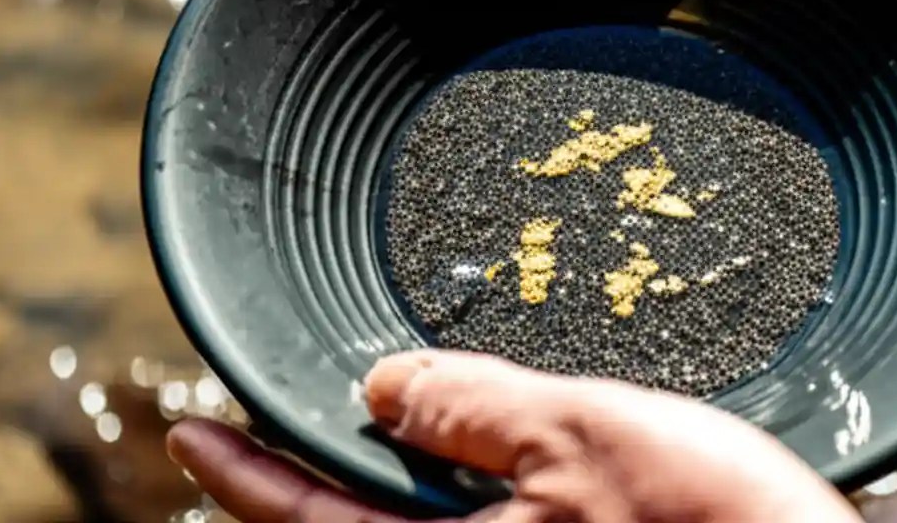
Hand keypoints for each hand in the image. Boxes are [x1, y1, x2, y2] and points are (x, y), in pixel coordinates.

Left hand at [167, 350, 859, 521]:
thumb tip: (387, 386)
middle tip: (271, 416)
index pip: (311, 522)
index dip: (244, 472)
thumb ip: (473, 409)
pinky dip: (450, 480)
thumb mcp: (575, 438)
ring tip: (364, 414)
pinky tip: (466, 436)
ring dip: (379, 474)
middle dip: (306, 475)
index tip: (194, 427)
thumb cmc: (702, 522)